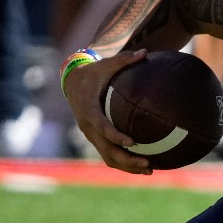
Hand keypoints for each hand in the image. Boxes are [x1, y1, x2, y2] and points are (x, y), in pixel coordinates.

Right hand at [62, 48, 152, 173]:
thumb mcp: (106, 64)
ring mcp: (91, 135)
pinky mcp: (95, 138)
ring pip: (107, 157)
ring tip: (149, 170)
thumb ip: (124, 59)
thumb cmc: (93, 73)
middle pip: (106, 149)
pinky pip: (108, 155)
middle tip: (148, 162)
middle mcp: (88, 126)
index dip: (115, 136)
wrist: (73, 82)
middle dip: (126, 159)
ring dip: (127, 166)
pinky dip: (123, 163)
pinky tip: (141, 166)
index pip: (101, 126)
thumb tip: (145, 53)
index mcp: (89, 109)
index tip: (132, 142)